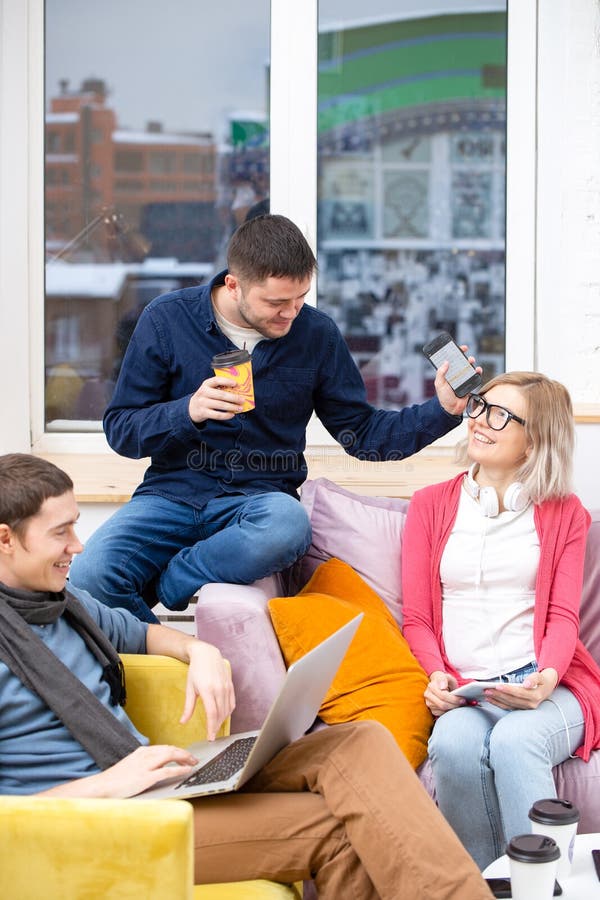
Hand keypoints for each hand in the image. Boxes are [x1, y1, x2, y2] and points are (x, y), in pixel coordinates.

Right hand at [40, 744, 199, 798]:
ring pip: (171, 755)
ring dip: (185, 758)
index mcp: (142, 752)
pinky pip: (167, 770)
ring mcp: (146, 765)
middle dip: (184, 753)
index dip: (178, 751)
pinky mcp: (146, 777)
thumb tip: (156, 767)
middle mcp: (145, 755)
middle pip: (170, 749)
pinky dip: (179, 769)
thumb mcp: (130, 766)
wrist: (102, 786)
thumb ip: (143, 764)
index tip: (186, 756)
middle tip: (194, 759)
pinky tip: (186, 771)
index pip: (165, 748)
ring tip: (193, 763)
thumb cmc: (115, 780)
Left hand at [181, 640, 235, 739]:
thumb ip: (188, 707)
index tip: (209, 737)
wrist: (207, 654)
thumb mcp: (190, 688)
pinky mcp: (231, 685)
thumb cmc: (196, 670)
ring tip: (215, 727)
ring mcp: (227, 687)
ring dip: (222, 720)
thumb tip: (183, 722)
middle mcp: (219, 689)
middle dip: (216, 726)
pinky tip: (223, 716)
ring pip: (227, 710)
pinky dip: (228, 712)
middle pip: (220, 714)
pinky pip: (232, 703)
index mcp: (208, 690)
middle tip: (211, 735)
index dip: (211, 727)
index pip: (212, 714)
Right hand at [188, 375, 244, 423]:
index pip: (216, 380)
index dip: (226, 381)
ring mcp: (202, 403)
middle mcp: (203, 392)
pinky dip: (226, 415)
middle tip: (242, 400)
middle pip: (221, 395)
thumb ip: (220, 388)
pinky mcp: (203, 412)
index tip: (236, 384)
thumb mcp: (209, 389)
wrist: (192, 408)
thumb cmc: (206, 397)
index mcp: (206, 384)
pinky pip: (217, 415)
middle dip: (233, 397)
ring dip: (232, 407)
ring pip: (220, 405)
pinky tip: (232, 414)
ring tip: (240, 408)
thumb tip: (238, 391)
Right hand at [424, 671, 464, 716]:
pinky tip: (453, 707)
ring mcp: (429, 703)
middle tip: (463, 703)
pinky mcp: (431, 709)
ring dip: (453, 709)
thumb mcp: (446, 676)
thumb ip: (444, 679)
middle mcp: (428, 695)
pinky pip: (441, 714)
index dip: (454, 699)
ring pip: (442, 710)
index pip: (443, 696)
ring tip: (459, 704)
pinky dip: (449, 712)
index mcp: (431, 686)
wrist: (438, 683)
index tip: (463, 699)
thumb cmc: (444, 680)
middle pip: (443, 705)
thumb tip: (443, 687)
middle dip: (455, 705)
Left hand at [434, 346, 481, 416]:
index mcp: (447, 373)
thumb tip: (446, 362)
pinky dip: (478, 372)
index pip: (450, 360)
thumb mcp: (439, 384)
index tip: (457, 347)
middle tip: (465, 353)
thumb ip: (441, 373)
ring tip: (471, 362)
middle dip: (464, 356)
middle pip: (461, 362)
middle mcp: (455, 374)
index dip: (454, 353)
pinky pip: (475, 376)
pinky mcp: (469, 383)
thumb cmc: (444, 397)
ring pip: (468, 367)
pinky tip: (478, 370)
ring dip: (471, 363)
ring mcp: (463, 378)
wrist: (452, 408)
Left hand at [482, 668, 558, 710]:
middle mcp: (531, 704)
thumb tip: (526, 684)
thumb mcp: (540, 676)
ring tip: (486, 694)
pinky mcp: (521, 709)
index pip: (519, 693)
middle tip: (487, 690)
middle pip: (512, 699)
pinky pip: (509, 707)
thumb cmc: (542, 680)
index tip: (498, 686)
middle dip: (499, 695)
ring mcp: (526, 708)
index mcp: (536, 696)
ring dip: (497, 700)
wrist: (548, 687)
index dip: (508, 690)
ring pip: (509, 704)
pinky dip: (499, 704)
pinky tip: (491, 699)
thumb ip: (534, 679)